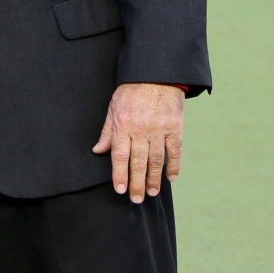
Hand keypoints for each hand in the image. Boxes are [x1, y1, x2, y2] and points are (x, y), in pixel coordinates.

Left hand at [91, 82, 184, 202]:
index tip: (121, 190)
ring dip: (155, 179)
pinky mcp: (175, 126)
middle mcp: (141, 130)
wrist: (156, 73)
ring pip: (157, 160)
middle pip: (138, 162)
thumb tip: (98, 151)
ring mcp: (159, 129)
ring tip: (153, 193)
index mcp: (123, 126)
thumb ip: (107, 132)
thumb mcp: (113, 108)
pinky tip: (171, 178)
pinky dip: (174, 165)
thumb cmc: (131, 90)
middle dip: (137, 183)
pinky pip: (175, 150)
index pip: (120, 156)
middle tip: (137, 199)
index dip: (119, 175)